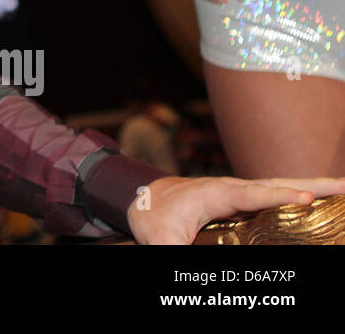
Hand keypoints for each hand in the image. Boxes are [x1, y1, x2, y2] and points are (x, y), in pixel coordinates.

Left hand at [126, 175, 344, 243]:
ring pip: (281, 186)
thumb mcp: (159, 238)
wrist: (141, 194)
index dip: (280, 197)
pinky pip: (275, 194)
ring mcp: (238, 190)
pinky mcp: (241, 198)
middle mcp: (232, 187)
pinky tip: (318, 200)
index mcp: (215, 193)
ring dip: (313, 185)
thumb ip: (174, 253)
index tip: (307, 198)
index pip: (254, 195)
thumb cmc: (152, 215)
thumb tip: (186, 276)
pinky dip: (298, 193)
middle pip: (278, 183)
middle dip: (313, 184)